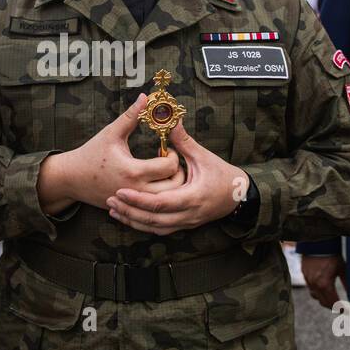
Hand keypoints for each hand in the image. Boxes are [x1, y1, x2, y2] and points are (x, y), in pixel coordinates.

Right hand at [37, 93, 184, 213]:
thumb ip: (131, 116)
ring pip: (167, 200)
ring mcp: (134, 202)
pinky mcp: (130, 209)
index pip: (170, 166)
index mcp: (134, 171)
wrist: (71, 178)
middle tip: (170, 162)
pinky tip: (154, 184)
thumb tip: (145, 97)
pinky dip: (160, 197)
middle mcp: (136, 190)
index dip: (173, 155)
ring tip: (164, 173)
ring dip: (171, 186)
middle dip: (178, 173)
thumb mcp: (112, 133)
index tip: (167, 149)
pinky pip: (153, 207)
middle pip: (174, 186)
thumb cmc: (91, 154)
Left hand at [106, 117, 245, 234]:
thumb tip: (171, 120)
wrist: (238, 196)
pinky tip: (128, 217)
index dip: (139, 199)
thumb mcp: (203, 156)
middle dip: (130, 211)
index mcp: (193, 197)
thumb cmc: (222, 174)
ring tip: (114, 209)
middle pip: (153, 219)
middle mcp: (188, 214)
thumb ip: (184, 141)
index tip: (121, 191)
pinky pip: (159, 229)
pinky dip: (143, 225)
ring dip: (133, 220)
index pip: (160, 203)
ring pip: (154, 228)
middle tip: (111, 200)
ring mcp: (186, 223)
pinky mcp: (183, 226)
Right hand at [302, 254, 345, 308]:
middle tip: (341, 308)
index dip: (340, 308)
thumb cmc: (331, 254)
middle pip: (323, 302)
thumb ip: (347, 283)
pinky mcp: (304, 275)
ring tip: (332, 299)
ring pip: (315, 296)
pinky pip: (311, 288)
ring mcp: (308, 281)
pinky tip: (323, 288)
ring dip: (324, 300)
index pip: (333, 303)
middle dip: (332, 306)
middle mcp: (314, 285)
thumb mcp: (342, 268)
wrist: (316, 242)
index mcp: (325, 284)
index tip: (347, 311)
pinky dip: (318, 292)